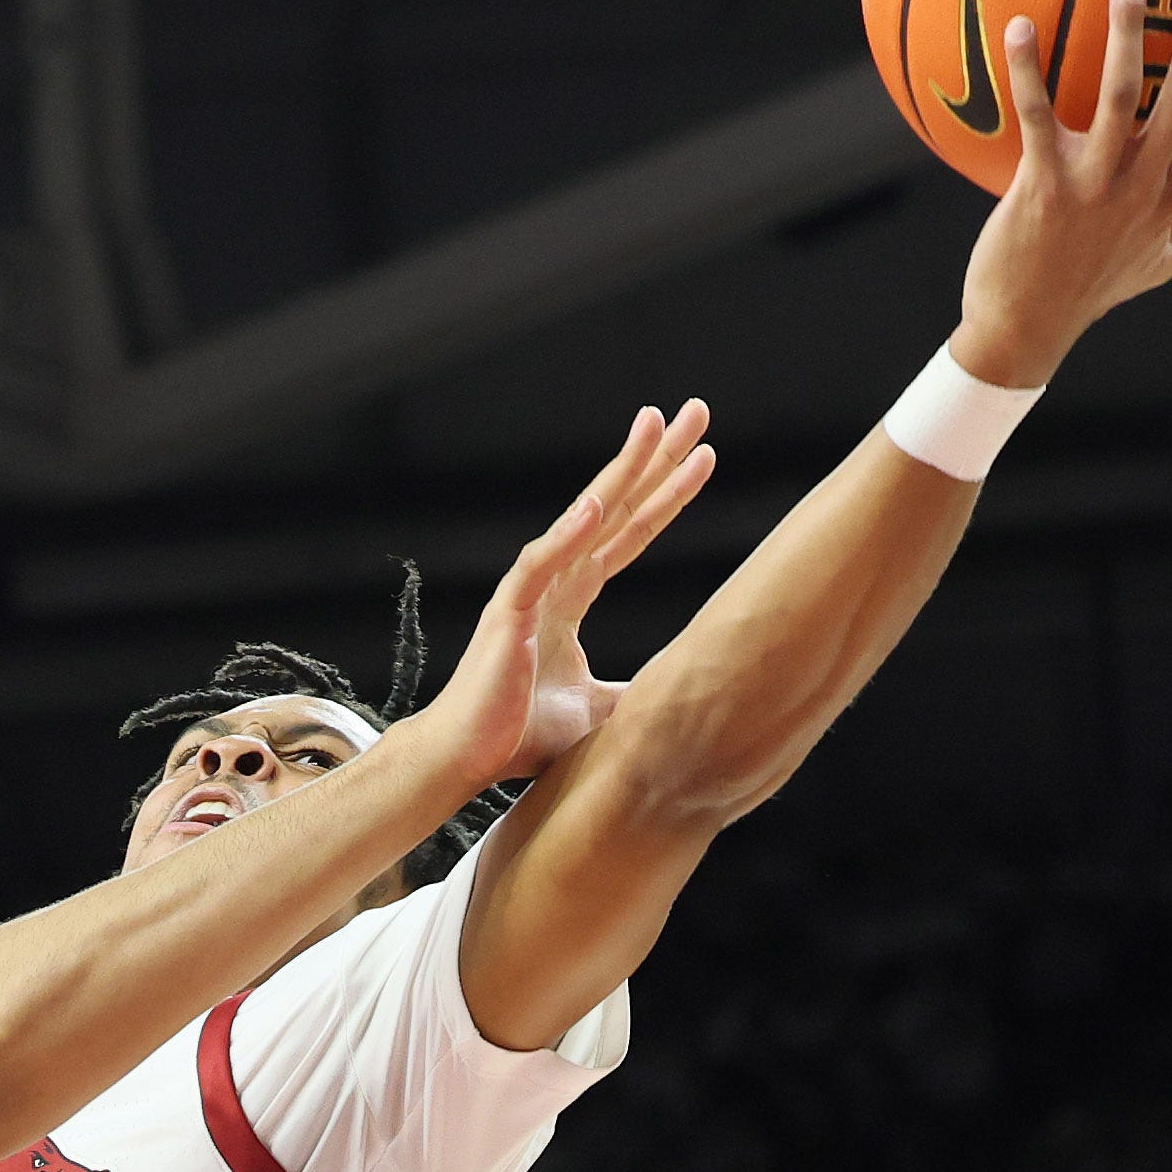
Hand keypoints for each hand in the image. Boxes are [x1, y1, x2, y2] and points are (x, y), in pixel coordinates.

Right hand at [498, 400, 712, 771]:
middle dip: (657, 459)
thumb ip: (633, 694)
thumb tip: (677, 699)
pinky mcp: (510, 612)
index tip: (705, 457)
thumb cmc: (520, 736)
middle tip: (696, 411)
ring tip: (656, 426)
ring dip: (621, 471)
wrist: (467, 760)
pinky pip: (541, 565)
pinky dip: (567, 535)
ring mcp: (531, 591)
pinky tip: (597, 502)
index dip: (666, 496)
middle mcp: (554, 582)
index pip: (629, 535)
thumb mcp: (601, 712)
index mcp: (571, 598)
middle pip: (617, 508)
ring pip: (585, 519)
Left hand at [954, 0, 1171, 387]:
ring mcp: (1095, 181)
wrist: (1025, 329)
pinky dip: (1027, 68)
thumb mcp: (1160, 267)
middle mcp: (1142, 183)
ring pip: (1123, 92)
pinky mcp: (1044, 183)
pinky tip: (1021, 25)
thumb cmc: (1089, 288)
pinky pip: (1037, 113)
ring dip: (1128, 32)